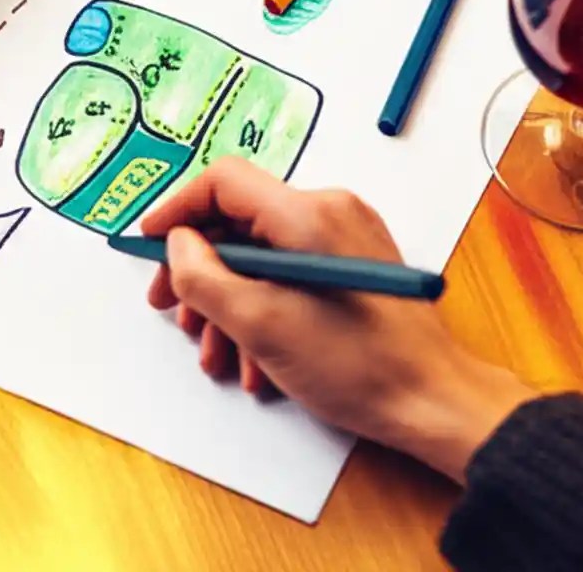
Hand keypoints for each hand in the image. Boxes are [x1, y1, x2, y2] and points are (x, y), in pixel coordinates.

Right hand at [142, 158, 536, 481]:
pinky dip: (264, 310)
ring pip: (262, 256)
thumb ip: (203, 276)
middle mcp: (329, 212)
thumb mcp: (258, 322)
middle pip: (239, 221)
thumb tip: (179, 244)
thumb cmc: (356, 364)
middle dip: (199, 272)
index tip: (150, 245)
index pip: (223, 181)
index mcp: (306, 213)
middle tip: (171, 309)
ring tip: (217, 356)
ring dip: (229, 304)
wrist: (432, 402)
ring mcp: (346, 239)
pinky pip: (291, 274)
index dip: (177, 210)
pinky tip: (256, 362)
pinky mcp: (354, 267)